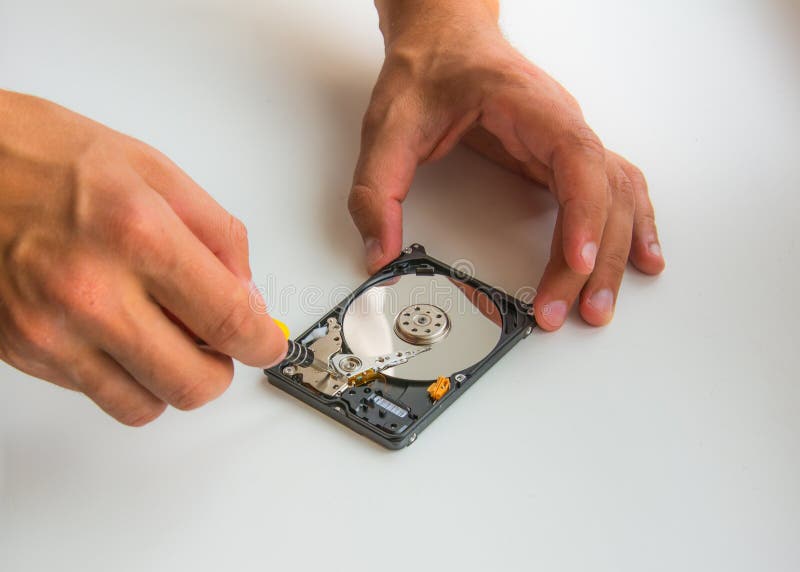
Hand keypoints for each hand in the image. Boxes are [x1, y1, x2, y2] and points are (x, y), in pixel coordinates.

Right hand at [0, 91, 285, 424]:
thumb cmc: (39, 154)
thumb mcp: (150, 168)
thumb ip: (214, 234)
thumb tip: (247, 292)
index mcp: (137, 234)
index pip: (227, 319)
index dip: (261, 342)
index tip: (269, 345)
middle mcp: (92, 291)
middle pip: (194, 382)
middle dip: (222, 369)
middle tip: (219, 342)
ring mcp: (51, 331)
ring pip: (148, 405)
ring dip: (174, 380)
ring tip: (167, 338)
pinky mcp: (23, 352)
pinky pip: (101, 395)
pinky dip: (127, 377)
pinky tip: (121, 336)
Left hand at [349, 0, 664, 329]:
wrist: (445, 39)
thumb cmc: (429, 71)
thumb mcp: (389, 127)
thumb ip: (377, 190)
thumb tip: (379, 252)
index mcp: (529, 106)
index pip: (576, 158)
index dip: (583, 212)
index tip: (576, 259)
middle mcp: (561, 124)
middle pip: (603, 191)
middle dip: (593, 257)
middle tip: (568, 310)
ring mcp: (567, 141)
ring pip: (616, 197)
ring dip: (615, 253)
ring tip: (599, 305)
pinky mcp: (562, 158)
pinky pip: (614, 191)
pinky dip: (632, 226)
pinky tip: (642, 259)